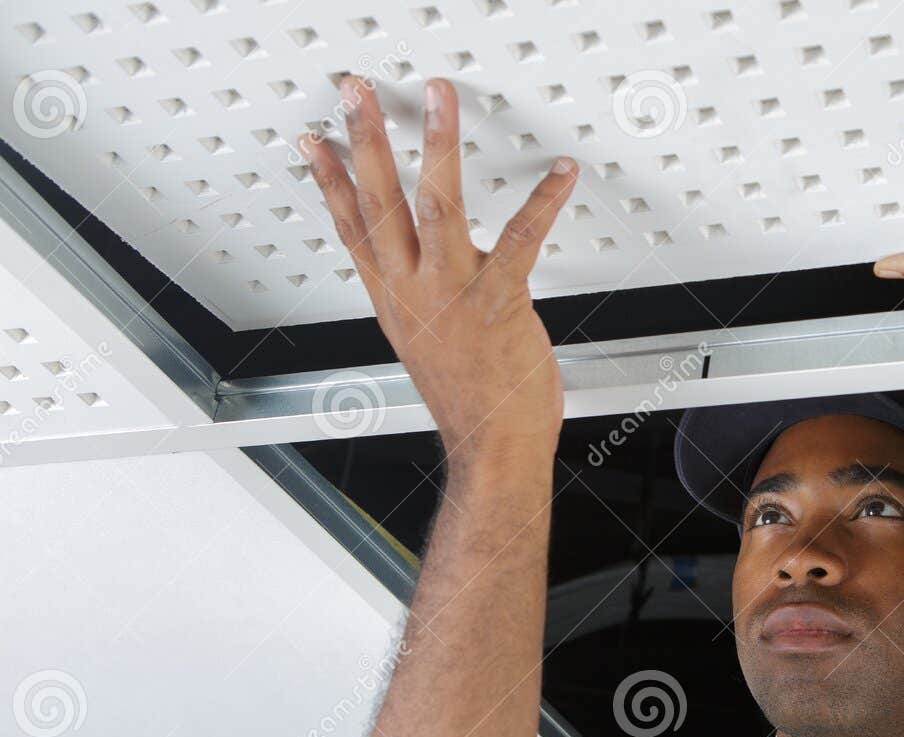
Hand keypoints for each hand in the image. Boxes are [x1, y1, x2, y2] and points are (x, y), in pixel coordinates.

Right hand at [300, 76, 576, 463]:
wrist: (493, 448)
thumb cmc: (471, 401)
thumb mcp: (426, 343)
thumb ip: (422, 298)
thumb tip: (427, 269)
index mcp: (393, 299)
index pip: (351, 228)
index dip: (330, 180)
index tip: (315, 139)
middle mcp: (414, 290)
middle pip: (379, 202)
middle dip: (367, 139)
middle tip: (356, 91)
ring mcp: (452, 293)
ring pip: (436, 205)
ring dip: (438, 145)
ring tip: (439, 100)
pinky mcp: (497, 301)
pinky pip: (522, 240)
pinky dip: (544, 202)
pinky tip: (559, 174)